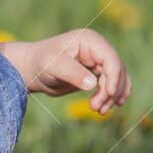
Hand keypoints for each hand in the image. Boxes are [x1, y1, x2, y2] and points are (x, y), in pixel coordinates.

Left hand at [6, 30, 131, 114]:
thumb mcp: (54, 66)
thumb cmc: (41, 62)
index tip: (109, 94)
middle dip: (111, 91)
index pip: (110, 58)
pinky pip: (112, 84)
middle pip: (117, 70)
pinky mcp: (97, 73)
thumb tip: (93, 84)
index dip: (114, 77)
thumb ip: (72, 73)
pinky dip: (112, 96)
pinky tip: (107, 107)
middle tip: (96, 108)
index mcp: (90, 40)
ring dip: (112, 96)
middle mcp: (98, 49)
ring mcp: (99, 60)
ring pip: (117, 79)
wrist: (34, 69)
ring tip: (99, 111)